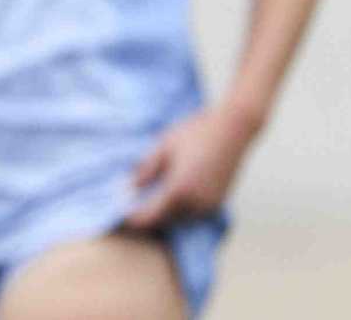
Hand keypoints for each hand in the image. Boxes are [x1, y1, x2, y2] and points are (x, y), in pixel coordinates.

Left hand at [124, 101, 260, 228]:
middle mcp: (196, 204)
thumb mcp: (164, 146)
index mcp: (179, 191)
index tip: (117, 215)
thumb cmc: (195, 132)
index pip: (150, 217)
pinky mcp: (217, 201)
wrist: (233, 128)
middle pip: (164, 222)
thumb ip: (146, 170)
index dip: (132, 220)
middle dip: (145, 219)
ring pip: (179, 220)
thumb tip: (128, 188)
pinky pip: (192, 214)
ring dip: (162, 216)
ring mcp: (209, 205)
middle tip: (126, 209)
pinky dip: (177, 211)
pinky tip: (165, 199)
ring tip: (143, 203)